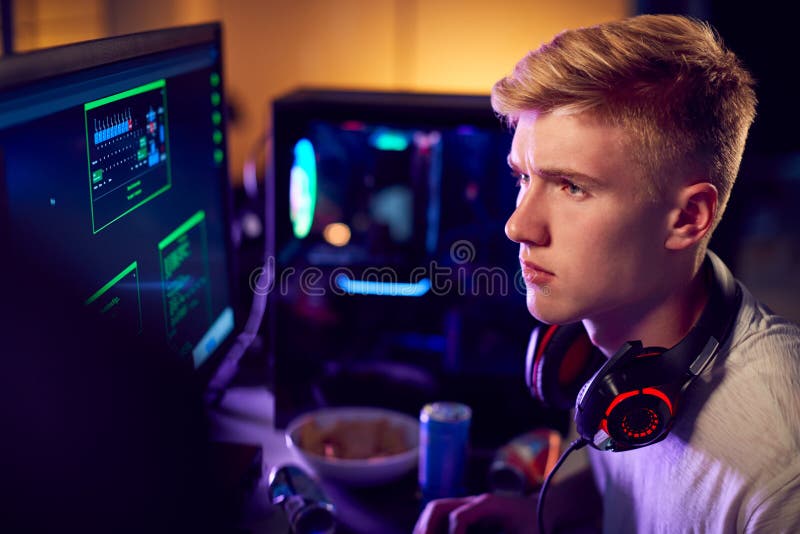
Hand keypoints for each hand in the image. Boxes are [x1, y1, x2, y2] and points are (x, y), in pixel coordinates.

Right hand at [413, 493, 537, 533]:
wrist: (544, 508)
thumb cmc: (535, 523)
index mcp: (489, 504)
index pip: (459, 516)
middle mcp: (474, 502)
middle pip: (439, 506)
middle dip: (426, 526)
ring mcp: (469, 506)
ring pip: (436, 510)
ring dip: (424, 527)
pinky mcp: (469, 514)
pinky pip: (441, 517)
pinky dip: (430, 528)